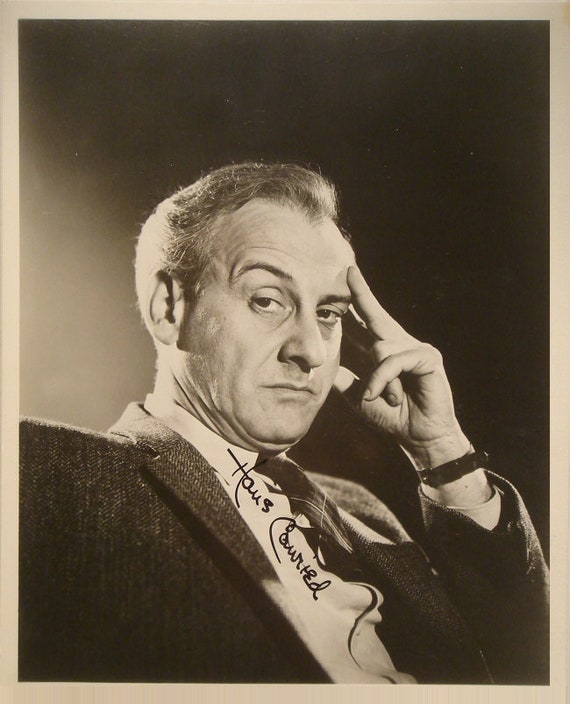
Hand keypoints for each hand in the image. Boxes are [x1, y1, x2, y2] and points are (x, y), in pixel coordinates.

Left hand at [334, 266, 470, 469]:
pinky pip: (394, 361)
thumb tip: (318, 362)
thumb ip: (341, 377)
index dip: (355, 300)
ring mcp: (415, 347)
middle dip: (361, 294)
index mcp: (382, 350)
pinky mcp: (428, 357)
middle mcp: (399, 343)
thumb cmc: (391, 416)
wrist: (418, 437)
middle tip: (347, 271)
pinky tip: (385, 396)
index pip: (364, 321)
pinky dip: (384, 380)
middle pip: (375, 315)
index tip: (345, 276)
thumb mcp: (357, 395)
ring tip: (382, 397)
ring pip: (381, 348)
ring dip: (376, 379)